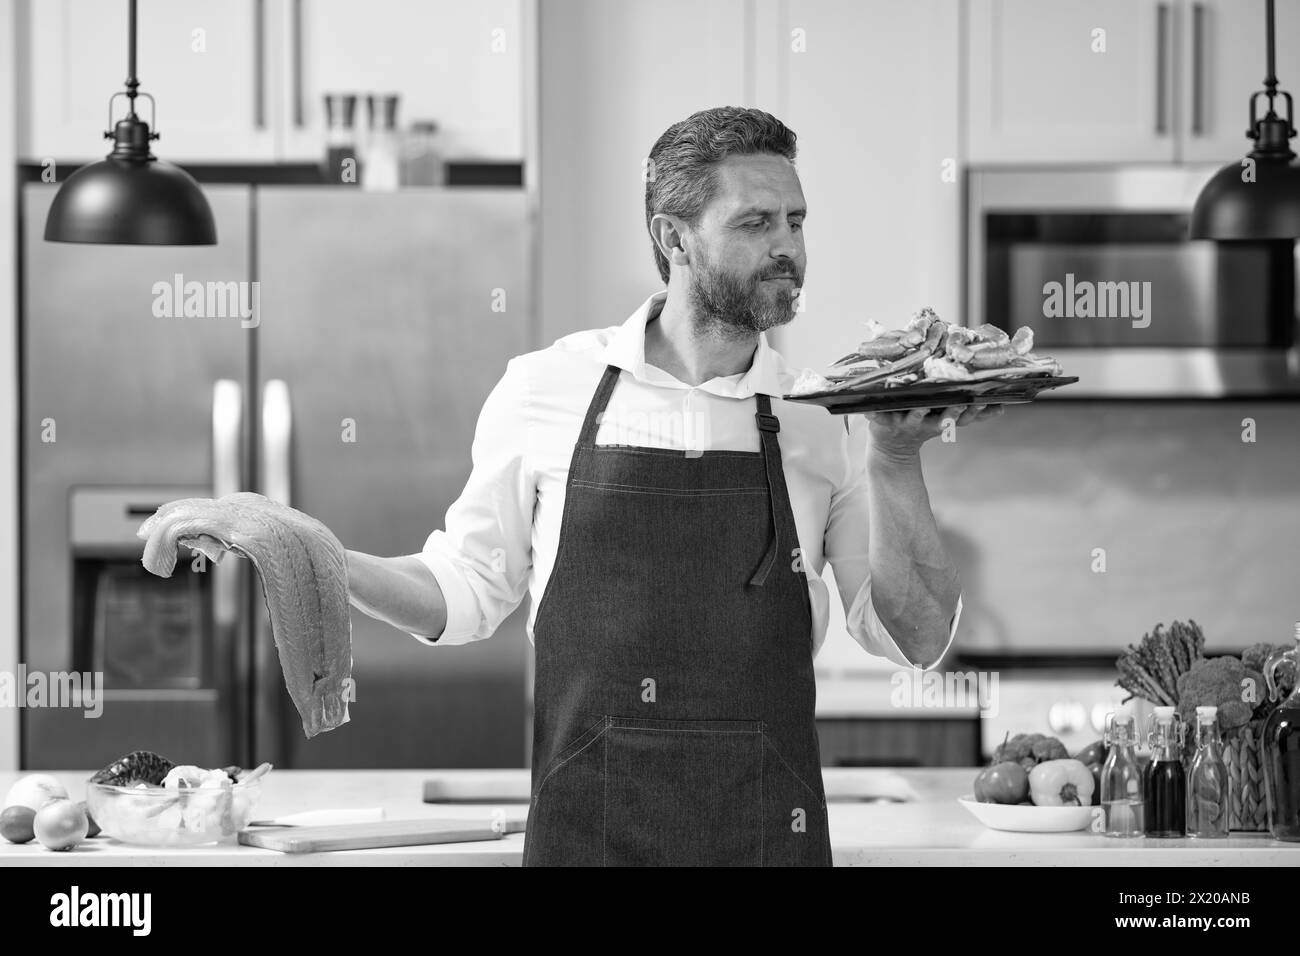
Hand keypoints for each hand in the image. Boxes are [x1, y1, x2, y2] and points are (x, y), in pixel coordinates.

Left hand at [864, 403, 1004, 462]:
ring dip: (920, 414)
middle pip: (943, 419)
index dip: (974, 411)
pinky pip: (878, 417)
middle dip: (953, 413)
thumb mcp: (947, 419)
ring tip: (924, 406)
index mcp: (942, 421)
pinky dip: (873, 415)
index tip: (984, 401)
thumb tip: (1001, 405)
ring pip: (915, 417)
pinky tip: (869, 412)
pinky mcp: (884, 422)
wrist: (890, 448)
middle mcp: (927, 423)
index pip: (963, 417)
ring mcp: (906, 423)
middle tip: (961, 404)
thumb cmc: (922, 423)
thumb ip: (971, 413)